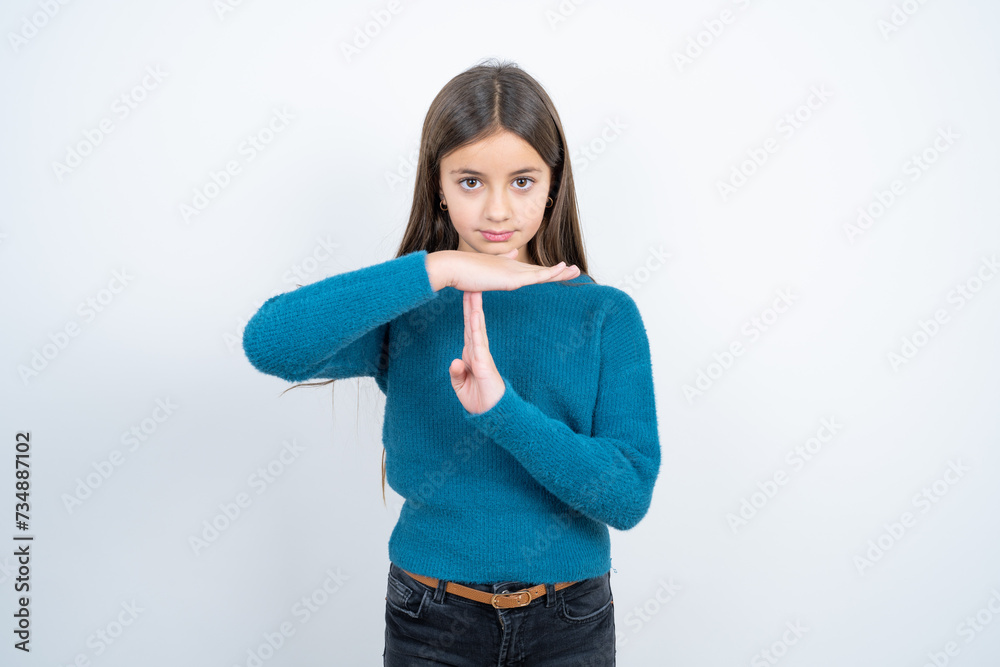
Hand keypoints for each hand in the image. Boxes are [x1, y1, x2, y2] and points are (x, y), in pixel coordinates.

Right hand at [426, 248, 579, 291]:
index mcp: (505, 266)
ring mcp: (513, 271)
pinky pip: (537, 276)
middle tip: (575, 270)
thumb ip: (496, 264)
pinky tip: (563, 269)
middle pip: (540, 270)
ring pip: (542, 272)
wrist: (452, 267)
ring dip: (560, 272)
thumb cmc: (461, 272)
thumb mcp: (483, 269)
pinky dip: (551, 273)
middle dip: (558, 271)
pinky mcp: (512, 278)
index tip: (558, 271)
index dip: (544, 272)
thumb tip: (510, 254)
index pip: (529, 271)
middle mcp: (512, 265)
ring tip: (575, 271)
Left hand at [448, 290, 504, 414]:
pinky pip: (479, 343)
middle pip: (473, 323)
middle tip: (471, 284)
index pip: (468, 329)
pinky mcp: (484, 364)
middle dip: (472, 304)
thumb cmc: (479, 400)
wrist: (492, 414)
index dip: (466, 312)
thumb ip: (457, 373)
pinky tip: (475, 315)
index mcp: (471, 354)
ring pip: (477, 329)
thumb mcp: (461, 386)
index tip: (466, 295)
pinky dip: (476, 328)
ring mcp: (482, 356)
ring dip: (474, 310)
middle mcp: (477, 351)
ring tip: (474, 292)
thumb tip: (455, 362)